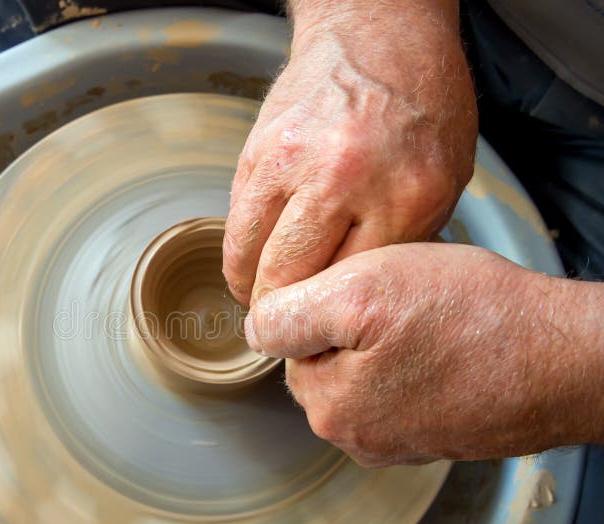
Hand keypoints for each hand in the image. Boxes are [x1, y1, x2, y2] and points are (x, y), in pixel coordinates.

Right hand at [223, 0, 477, 305]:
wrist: (376, 29)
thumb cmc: (420, 101)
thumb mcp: (444, 180)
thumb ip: (402, 242)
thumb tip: (356, 297)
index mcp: (405, 195)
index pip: (352, 291)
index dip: (334, 323)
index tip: (326, 337)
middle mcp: (343, 180)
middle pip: (292, 285)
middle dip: (285, 321)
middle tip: (289, 332)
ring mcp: (292, 164)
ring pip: (251, 262)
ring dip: (253, 292)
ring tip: (266, 303)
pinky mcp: (255, 154)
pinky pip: (235, 225)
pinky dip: (241, 255)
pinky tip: (254, 263)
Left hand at [244, 243, 603, 466]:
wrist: (567, 359)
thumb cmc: (474, 318)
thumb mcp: (361, 291)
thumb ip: (290, 313)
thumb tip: (254, 329)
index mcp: (330, 409)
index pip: (288, 342)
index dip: (321, 300)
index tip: (363, 289)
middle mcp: (358, 438)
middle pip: (323, 358)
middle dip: (350, 325)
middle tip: (400, 301)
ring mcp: (398, 442)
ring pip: (363, 369)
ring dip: (384, 341)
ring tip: (428, 320)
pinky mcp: (434, 434)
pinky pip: (402, 385)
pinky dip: (415, 360)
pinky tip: (446, 343)